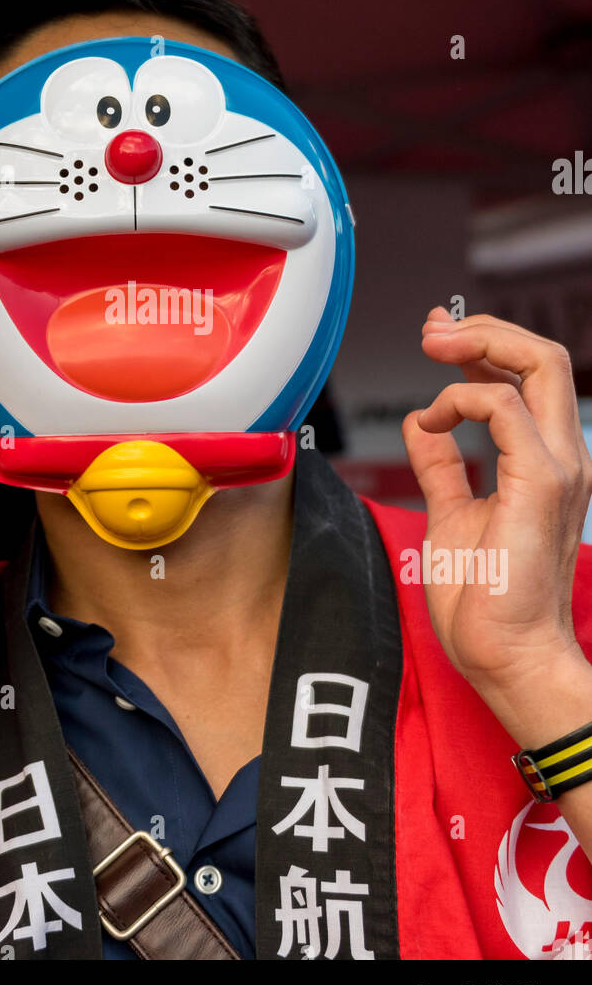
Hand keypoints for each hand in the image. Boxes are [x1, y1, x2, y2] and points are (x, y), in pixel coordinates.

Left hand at [402, 309, 591, 697]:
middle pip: (545, 356)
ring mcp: (559, 466)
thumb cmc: (485, 600)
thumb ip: (441, 466)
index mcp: (546, 462)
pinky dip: (461, 399)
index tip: (436, 333)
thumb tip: (422, 424)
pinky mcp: (541, 483)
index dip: (484, 344)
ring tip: (433, 349)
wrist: (505, 656)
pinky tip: (434, 419)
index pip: (529, 377)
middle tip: (433, 330)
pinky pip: (504, 409)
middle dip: (485, 329)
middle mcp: (563, 456)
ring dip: (478, 344)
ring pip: (541, 363)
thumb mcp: (452, 513)